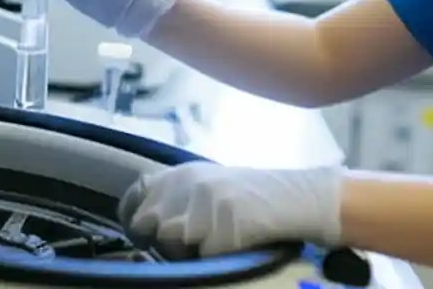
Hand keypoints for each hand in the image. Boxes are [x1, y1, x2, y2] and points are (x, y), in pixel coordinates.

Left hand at [117, 162, 342, 257]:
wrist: (297, 197)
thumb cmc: (252, 196)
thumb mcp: (207, 183)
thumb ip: (174, 194)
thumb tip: (141, 220)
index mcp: (182, 174)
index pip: (137, 195)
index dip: (135, 218)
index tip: (143, 233)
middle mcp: (187, 185)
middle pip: (148, 225)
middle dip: (161, 240)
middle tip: (188, 243)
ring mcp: (204, 207)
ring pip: (170, 243)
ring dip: (187, 252)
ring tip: (214, 242)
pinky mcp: (222, 230)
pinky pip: (202, 258)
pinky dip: (214, 258)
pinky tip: (232, 246)